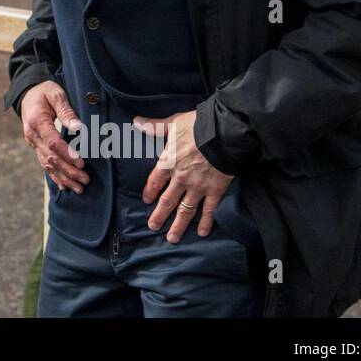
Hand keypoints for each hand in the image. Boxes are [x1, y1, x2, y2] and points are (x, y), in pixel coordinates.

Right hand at [20, 80, 88, 193]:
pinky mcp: (36, 146)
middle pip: (51, 157)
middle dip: (69, 170)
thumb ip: (66, 111)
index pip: (53, 142)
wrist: (27, 93)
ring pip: (47, 164)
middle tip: (85, 179)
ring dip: (63, 177)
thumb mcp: (56, 94)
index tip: (81, 163)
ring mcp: (33, 142)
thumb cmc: (44, 91)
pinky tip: (64, 186)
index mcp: (37, 121)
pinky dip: (54, 176)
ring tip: (79, 188)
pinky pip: (44, 163)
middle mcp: (32, 135)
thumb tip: (78, 128)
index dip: (67, 154)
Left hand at [134, 110, 234, 242]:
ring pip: (185, 210)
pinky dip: (206, 222)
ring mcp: (198, 187)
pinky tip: (202, 233)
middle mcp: (181, 179)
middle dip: (159, 215)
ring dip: (178, 225)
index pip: (155, 181)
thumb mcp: (173, 123)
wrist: (223, 134)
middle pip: (167, 201)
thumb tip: (136, 121)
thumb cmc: (197, 127)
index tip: (146, 201)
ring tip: (172, 238)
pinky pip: (209, 210)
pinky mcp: (215, 191)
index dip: (149, 192)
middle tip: (152, 227)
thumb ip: (155, 126)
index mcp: (168, 162)